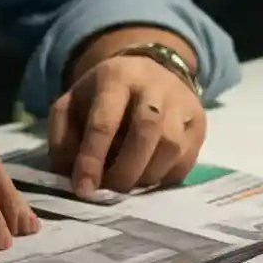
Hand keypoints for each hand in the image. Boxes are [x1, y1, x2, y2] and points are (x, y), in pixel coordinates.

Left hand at [48, 56, 205, 196]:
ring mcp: (182, 103)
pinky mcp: (199, 123)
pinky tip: (147, 177)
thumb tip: (69, 175)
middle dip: (124, 171)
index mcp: (116, 77)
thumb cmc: (103, 96)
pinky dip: (164, 177)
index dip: (92, 159)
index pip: (104, 121)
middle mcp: (154, 86)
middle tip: (108, 191)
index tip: (83, 189)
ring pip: (171, 147)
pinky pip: (186, 159)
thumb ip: (64, 138)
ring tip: (128, 184)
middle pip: (145, 131)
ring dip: (146, 176)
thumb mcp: (73, 105)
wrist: (149, 71)